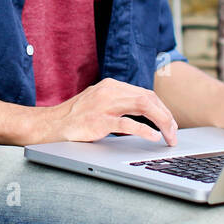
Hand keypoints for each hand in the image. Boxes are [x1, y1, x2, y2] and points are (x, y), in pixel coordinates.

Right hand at [33, 77, 178, 146]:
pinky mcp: (97, 121)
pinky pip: (126, 124)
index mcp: (111, 86)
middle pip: (148, 98)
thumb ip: (119, 105)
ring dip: (161, 122)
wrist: (48, 125)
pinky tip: (153, 137)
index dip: (163, 109)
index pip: (146, 93)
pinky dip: (144, 130)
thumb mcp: (99, 104)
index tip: (171, 124)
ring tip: (169, 136)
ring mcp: (103, 105)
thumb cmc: (74, 118)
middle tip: (175, 134)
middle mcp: (109, 91)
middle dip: (167, 117)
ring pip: (143, 106)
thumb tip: (146, 115)